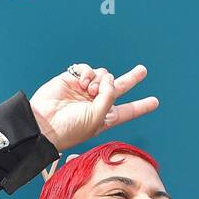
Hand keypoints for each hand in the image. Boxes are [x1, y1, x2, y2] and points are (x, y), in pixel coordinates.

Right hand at [29, 63, 158, 150]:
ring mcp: (84, 90)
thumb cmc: (71, 128)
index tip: (155, 102)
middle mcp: (97, 102)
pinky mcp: (72, 80)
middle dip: (132, 78)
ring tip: (90, 89)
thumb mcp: (97, 118)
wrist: (44, 123)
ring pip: (104, 75)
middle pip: (119, 88)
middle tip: (143, 70)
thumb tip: (109, 78)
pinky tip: (83, 82)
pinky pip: (87, 69)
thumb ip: (109, 97)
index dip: (141, 106)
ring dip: (101, 79)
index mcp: (106, 117)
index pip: (128, 110)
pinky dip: (88, 73)